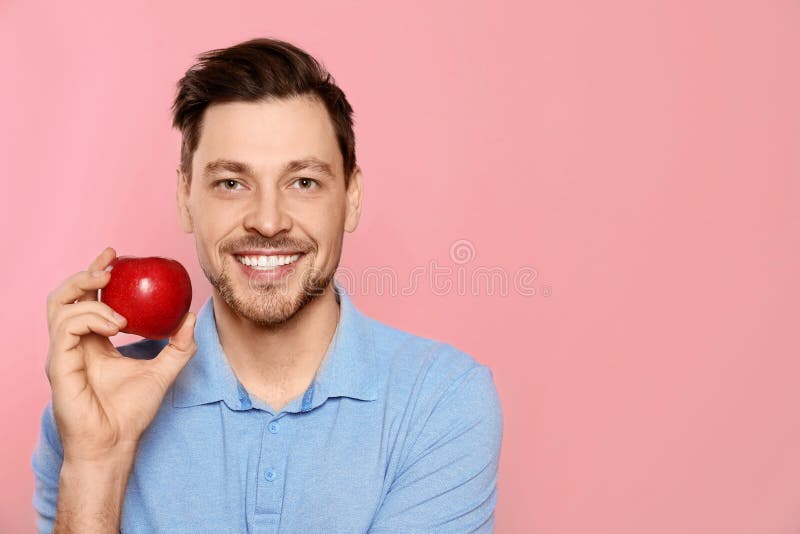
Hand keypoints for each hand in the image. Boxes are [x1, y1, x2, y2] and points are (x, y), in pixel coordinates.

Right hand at [45, 246, 196, 464]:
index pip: (87, 297)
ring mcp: (62, 353)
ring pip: (61, 306)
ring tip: (120, 312)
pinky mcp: (59, 365)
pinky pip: (66, 329)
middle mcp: (73, 343)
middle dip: (86, 273)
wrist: (117, 443)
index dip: (97, 272)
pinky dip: (90, 318)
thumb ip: (178, 345)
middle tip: (112, 266)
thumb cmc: (131, 412)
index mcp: (92, 341)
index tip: (117, 255)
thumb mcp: (164, 371)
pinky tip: (115, 325)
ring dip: (92, 299)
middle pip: (66, 295)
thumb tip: (192, 317)